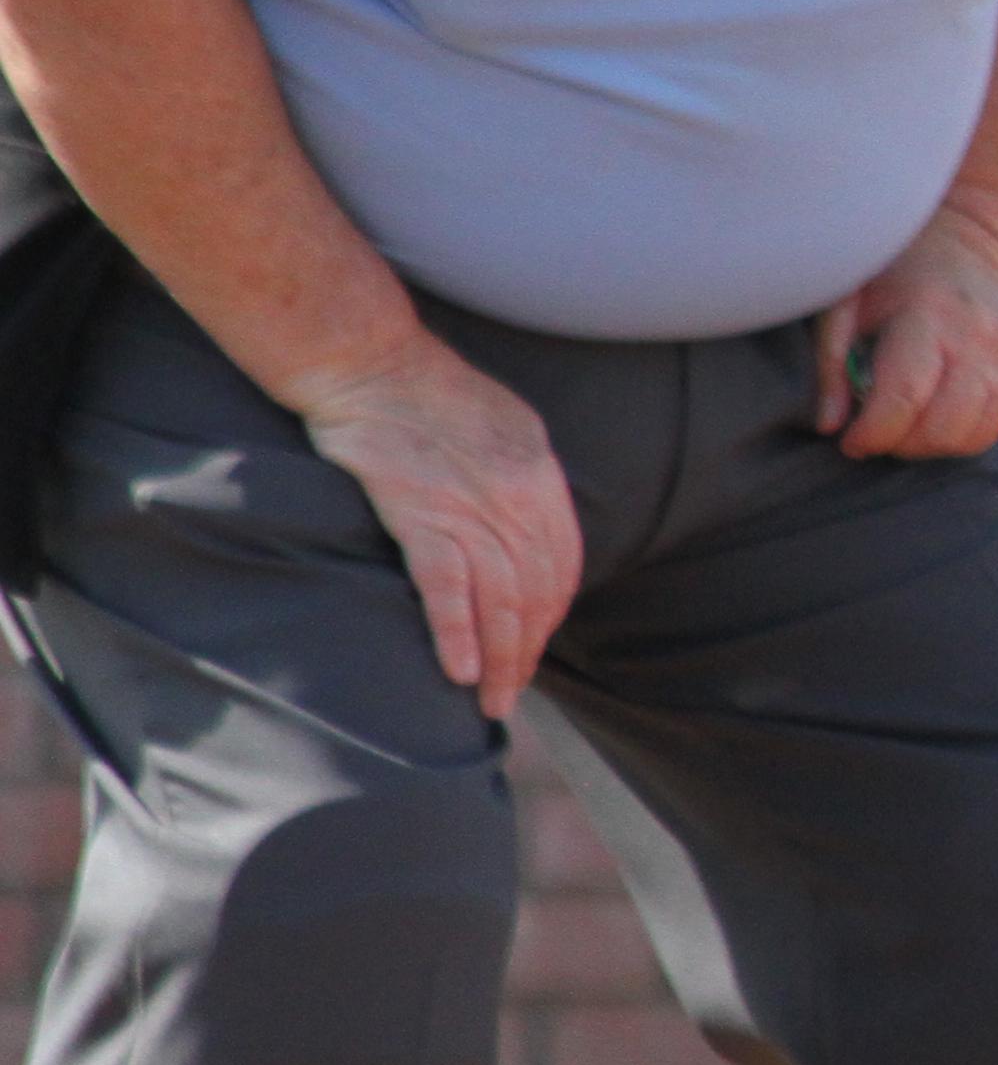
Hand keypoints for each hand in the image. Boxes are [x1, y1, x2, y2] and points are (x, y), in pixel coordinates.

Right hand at [283, 332, 579, 720]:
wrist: (370, 362)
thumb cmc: (428, 390)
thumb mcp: (508, 427)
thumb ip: (525, 478)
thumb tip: (531, 524)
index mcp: (542, 478)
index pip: (561, 567)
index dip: (549, 615)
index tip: (534, 646)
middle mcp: (519, 500)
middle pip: (536, 595)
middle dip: (527, 652)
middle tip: (514, 696)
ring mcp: (472, 510)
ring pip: (500, 602)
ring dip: (500, 661)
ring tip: (493, 702)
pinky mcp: (422, 516)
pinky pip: (448, 590)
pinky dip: (458, 635)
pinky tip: (461, 673)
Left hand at [815, 198, 997, 460]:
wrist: (960, 239)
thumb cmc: (889, 277)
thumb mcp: (845, 307)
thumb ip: (833, 366)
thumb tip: (832, 426)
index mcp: (927, 313)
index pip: (905, 396)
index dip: (873, 433)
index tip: (851, 442)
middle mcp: (978, 333)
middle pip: (942, 425)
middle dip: (900, 444)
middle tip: (878, 432)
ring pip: (973, 433)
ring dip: (932, 445)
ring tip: (907, 426)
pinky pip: (997, 423)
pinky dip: (964, 434)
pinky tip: (938, 418)